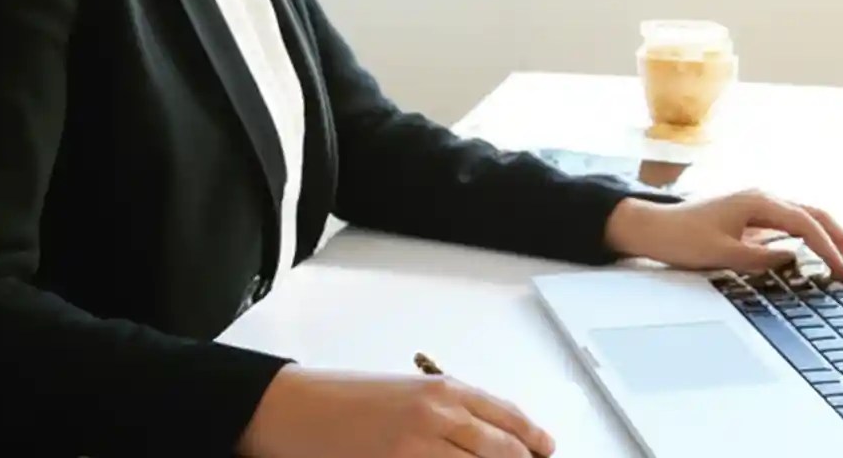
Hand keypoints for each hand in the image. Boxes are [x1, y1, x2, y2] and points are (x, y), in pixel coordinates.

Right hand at [239, 366, 555, 457]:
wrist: (295, 407)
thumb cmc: (348, 400)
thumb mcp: (408, 394)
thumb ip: (451, 414)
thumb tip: (488, 439)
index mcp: (444, 389)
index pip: (509, 418)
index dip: (535, 440)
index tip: (548, 452)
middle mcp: (438, 415)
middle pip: (502, 452)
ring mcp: (417, 446)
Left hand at [604, 190, 842, 280]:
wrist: (650, 227)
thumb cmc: (679, 238)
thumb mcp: (719, 254)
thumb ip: (758, 259)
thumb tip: (793, 260)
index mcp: (757, 202)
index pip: (806, 225)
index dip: (830, 251)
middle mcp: (762, 199)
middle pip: (815, 216)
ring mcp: (759, 208)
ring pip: (806, 220)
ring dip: (831, 240)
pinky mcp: (753, 219)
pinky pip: (792, 227)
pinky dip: (812, 241)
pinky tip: (822, 257)